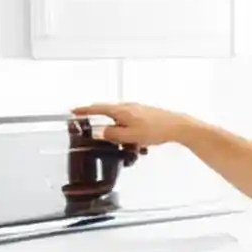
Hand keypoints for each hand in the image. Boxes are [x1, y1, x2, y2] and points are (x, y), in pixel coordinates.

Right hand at [70, 102, 193, 146]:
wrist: (177, 126)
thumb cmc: (156, 129)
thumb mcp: (129, 136)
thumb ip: (112, 134)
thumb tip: (100, 131)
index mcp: (121, 110)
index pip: (97, 108)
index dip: (84, 110)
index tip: (74, 111)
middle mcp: (128, 106)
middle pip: (108, 112)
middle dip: (101, 121)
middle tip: (95, 128)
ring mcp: (137, 109)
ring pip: (121, 119)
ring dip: (118, 131)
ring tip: (125, 144)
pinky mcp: (145, 114)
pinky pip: (131, 123)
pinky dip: (129, 132)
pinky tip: (137, 143)